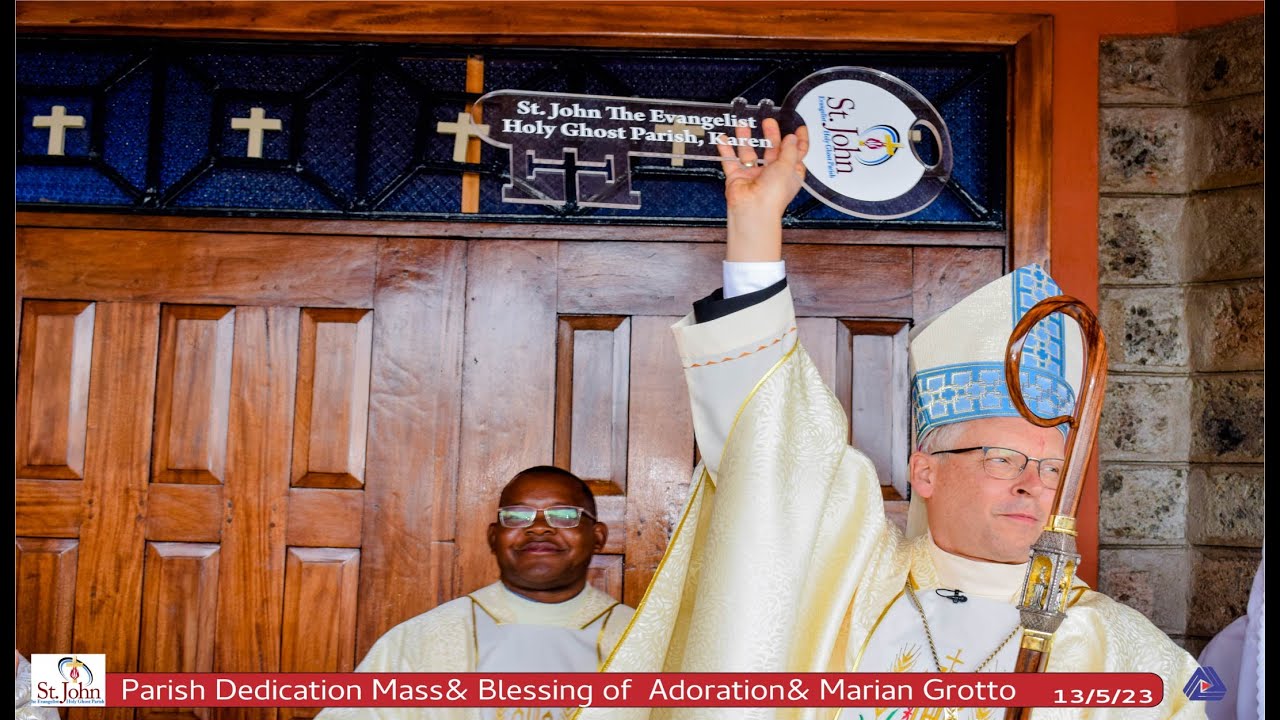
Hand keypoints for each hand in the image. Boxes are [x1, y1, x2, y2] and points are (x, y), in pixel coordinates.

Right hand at [716, 117, 807, 261]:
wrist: (753, 210)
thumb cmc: (774, 195)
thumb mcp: (788, 166)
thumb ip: (789, 149)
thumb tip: (792, 138)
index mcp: (789, 172)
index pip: (797, 153)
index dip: (799, 140)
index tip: (799, 127)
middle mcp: (772, 173)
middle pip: (772, 149)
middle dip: (771, 134)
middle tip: (768, 121)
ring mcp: (754, 175)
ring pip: (749, 152)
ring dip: (746, 138)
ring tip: (743, 124)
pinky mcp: (737, 177)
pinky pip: (730, 160)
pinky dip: (726, 150)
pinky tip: (723, 139)